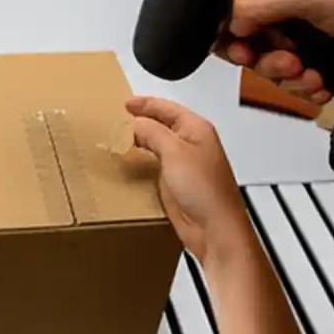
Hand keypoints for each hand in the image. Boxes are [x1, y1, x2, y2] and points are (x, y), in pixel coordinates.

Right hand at [126, 95, 250, 262]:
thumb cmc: (206, 192)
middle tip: (119, 120)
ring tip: (120, 139)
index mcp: (197, 129)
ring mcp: (185, 165)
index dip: (145, 104)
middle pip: (162, 125)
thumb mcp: (174, 152)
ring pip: (158, 146)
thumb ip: (152, 132)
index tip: (125, 104)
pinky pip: (155, 167)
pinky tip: (130, 164)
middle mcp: (192, 145)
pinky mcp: (177, 184)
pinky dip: (141, 163)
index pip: (167, 108)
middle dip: (141, 122)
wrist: (214, 229)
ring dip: (140, 143)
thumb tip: (136, 123)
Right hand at [220, 0, 333, 102]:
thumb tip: (228, 25)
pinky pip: (301, 78)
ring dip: (286, 76)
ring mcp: (314, 32)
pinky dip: (306, 88)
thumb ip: (260, 2)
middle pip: (251, 35)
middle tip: (283, 65)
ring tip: (311, 78)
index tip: (236, 44)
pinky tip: (323, 89)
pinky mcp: (332, 60)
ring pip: (274, 61)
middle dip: (261, 57)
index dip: (229, 21)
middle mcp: (296, 0)